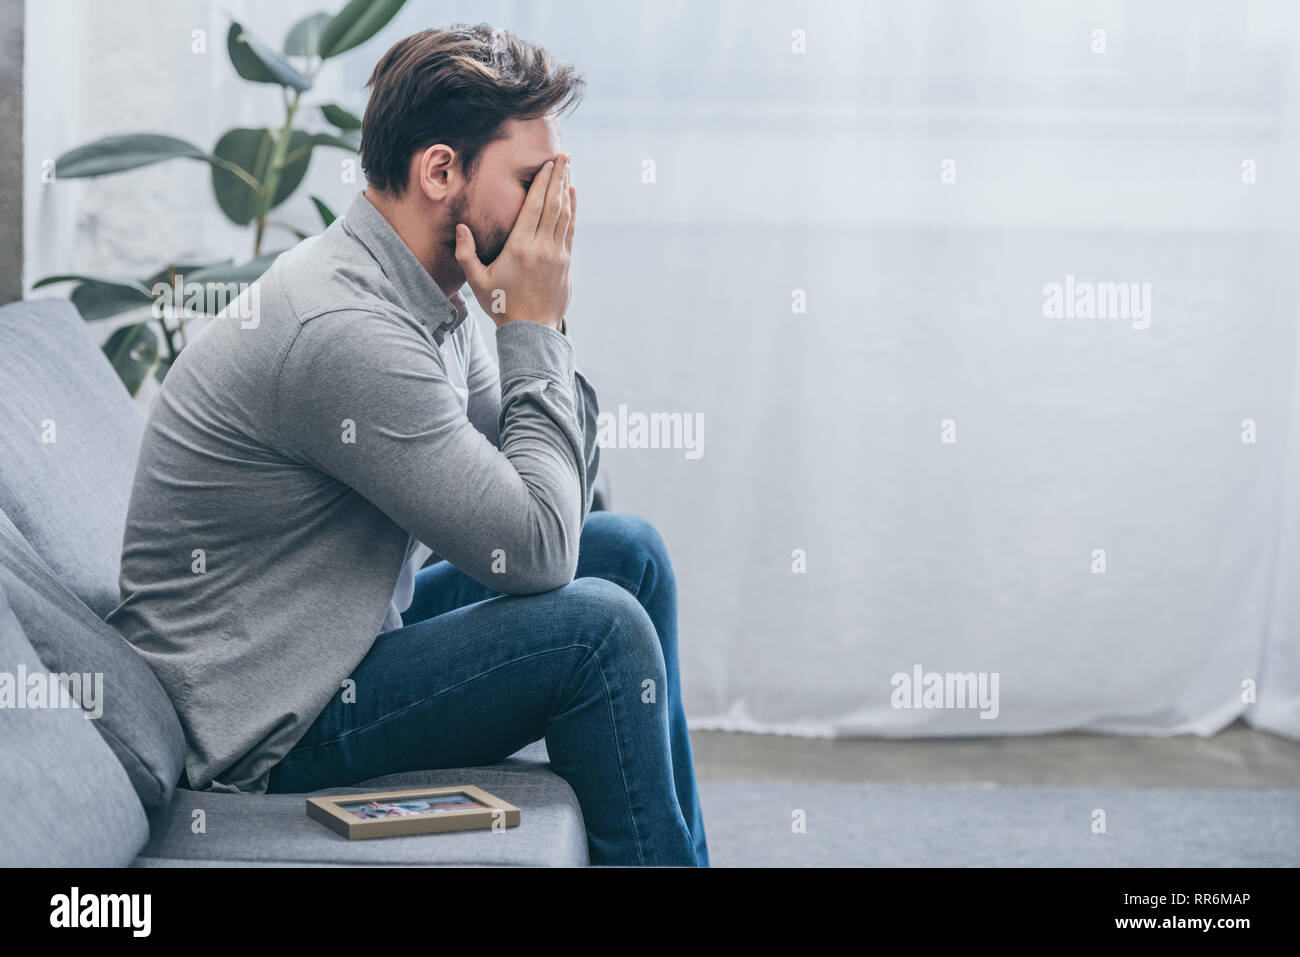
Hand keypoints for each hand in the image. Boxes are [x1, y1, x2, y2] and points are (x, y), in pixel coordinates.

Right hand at [455, 153, 575, 330]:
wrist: (531, 330)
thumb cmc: (502, 305)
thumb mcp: (477, 280)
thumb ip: (466, 253)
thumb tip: (461, 227)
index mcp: (519, 246)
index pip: (534, 206)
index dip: (542, 183)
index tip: (547, 164)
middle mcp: (541, 247)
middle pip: (552, 204)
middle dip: (558, 178)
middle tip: (563, 156)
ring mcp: (557, 255)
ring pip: (564, 215)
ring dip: (566, 190)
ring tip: (567, 170)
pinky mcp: (566, 263)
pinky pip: (570, 230)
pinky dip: (572, 211)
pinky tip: (572, 197)